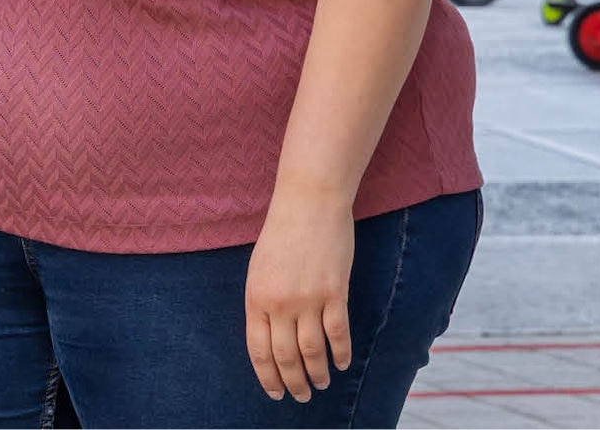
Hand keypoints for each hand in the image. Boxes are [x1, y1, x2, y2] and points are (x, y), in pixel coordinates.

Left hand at [243, 191, 354, 402]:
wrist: (308, 203)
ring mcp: (308, 299)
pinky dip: (341, 353)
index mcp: (256, 298)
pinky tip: (343, 363)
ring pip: (313, 351)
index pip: (259, 350)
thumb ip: (263, 302)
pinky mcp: (335, 292)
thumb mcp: (259, 269)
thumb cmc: (282, 233)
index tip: (276, 392)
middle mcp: (279, 303)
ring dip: (318, 373)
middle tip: (302, 396)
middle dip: (294, 382)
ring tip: (322, 384)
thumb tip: (270, 335)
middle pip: (286, 357)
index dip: (268, 376)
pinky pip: (338, 333)